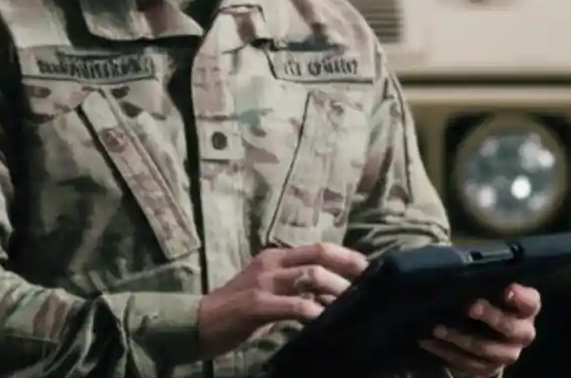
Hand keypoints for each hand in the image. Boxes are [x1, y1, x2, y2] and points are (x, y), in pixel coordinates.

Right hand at [197, 242, 368, 358]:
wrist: (200, 322)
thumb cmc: (239, 311)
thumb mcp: (273, 295)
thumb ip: (300, 292)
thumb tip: (334, 296)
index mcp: (277, 257)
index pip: (319, 248)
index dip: (347, 256)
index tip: (370, 269)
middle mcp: (272, 263)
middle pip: (319, 255)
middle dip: (349, 266)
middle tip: (370, 283)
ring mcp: (263, 282)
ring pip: (310, 276)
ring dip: (336, 289)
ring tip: (353, 303)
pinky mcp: (255, 304)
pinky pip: (292, 305)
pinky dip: (312, 311)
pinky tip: (324, 320)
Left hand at [418, 283, 540, 376]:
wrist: (487, 334)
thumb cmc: (489, 301)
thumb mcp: (492, 287)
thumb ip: (488, 280)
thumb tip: (467, 265)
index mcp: (526, 309)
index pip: (530, 302)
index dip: (520, 297)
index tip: (507, 289)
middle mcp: (523, 334)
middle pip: (511, 328)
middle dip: (491, 317)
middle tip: (471, 307)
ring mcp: (506, 354)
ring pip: (486, 350)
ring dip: (461, 339)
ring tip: (438, 328)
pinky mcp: (488, 369)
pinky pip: (468, 365)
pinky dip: (446, 353)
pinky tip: (429, 341)